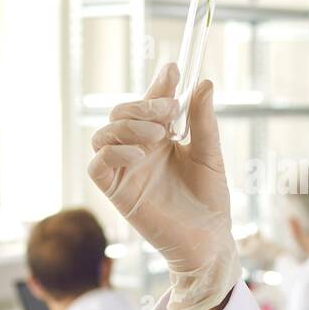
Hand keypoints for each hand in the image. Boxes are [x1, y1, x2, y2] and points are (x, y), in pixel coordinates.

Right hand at [87, 61, 239, 309]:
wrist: (210, 240)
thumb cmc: (211, 201)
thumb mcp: (210, 155)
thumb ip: (203, 121)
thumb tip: (203, 82)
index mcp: (160, 139)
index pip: (150, 103)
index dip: (158, 85)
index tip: (174, 69)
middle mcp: (139, 151)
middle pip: (120, 113)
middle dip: (142, 104)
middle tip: (170, 110)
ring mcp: (125, 171)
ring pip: (103, 134)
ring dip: (127, 125)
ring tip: (158, 134)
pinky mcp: (116, 192)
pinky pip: (97, 165)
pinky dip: (113, 152)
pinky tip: (141, 154)